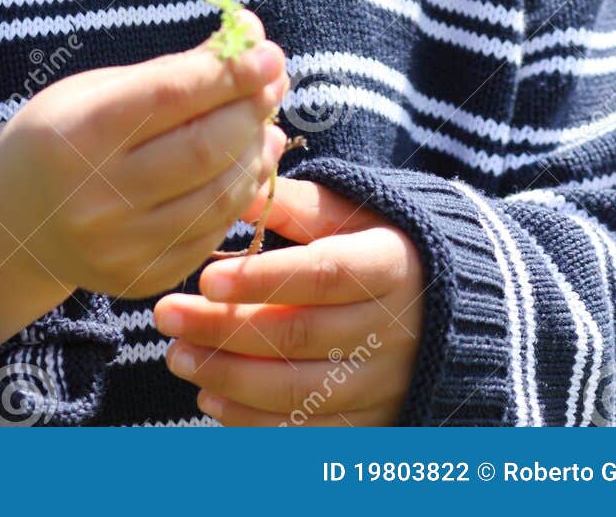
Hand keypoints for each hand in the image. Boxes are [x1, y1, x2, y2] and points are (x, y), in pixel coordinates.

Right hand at [0, 11, 289, 299]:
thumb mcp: (98, 90)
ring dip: (256, 153)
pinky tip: (247, 164)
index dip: (229, 73)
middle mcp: (96, 198)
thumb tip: (251, 42)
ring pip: (217, 197)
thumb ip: (171, 73)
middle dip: (251, 110)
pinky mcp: (140, 280)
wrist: (13, 216)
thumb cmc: (63, 133)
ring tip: (267, 123)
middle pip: (204, 150)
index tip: (269, 52)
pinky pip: (210, 234)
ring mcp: (119, 247)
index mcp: (78, 136)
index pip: (171, 97)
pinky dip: (239, 195)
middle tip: (274, 82)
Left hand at [152, 173, 423, 424]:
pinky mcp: (368, 421)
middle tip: (167, 316)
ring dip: (229, 376)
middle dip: (225, 328)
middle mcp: (389, 330)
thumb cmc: (380, 244)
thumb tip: (238, 184)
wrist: (448, 308)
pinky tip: (209, 396)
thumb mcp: (351, 212)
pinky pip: (306, 430)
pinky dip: (253, 420)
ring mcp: (380, 382)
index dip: (263, 279)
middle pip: (299, 334)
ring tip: (177, 355)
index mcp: (388, 266)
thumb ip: (294, 204)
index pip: (322, 275)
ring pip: (297, 390)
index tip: (207, 277)